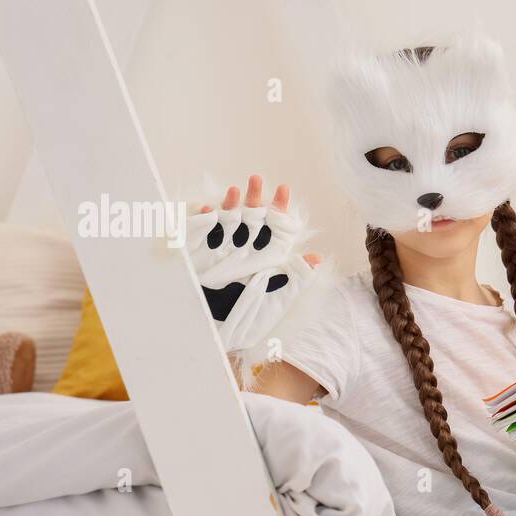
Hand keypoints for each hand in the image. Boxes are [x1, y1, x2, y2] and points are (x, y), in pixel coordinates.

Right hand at [186, 175, 321, 351]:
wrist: (217, 335)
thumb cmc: (249, 319)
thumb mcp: (277, 299)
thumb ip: (296, 278)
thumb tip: (317, 258)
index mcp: (265, 257)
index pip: (274, 228)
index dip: (279, 208)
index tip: (283, 189)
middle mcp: (244, 250)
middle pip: (251, 218)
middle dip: (255, 198)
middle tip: (258, 179)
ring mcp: (220, 250)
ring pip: (226, 220)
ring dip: (230, 205)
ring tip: (236, 191)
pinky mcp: (198, 255)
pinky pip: (199, 233)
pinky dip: (202, 220)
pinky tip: (207, 210)